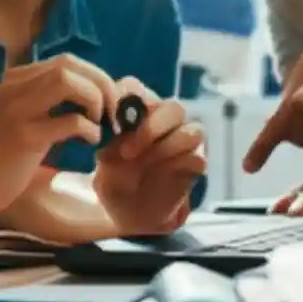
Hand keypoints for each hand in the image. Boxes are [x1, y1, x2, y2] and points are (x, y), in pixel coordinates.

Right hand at [0, 54, 115, 214]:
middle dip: (101, 84)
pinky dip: (89, 129)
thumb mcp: (19, 115)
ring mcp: (18, 110)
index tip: (106, 100)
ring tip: (99, 122)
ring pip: (68, 83)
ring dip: (95, 100)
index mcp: (15, 79)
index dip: (94, 75)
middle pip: (69, 66)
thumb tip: (88, 92)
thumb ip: (43, 99)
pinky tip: (88, 141)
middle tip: (111, 112)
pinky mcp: (25, 137)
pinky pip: (70, 121)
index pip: (65, 61)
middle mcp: (14, 88)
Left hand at [93, 80, 205, 234]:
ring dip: (167, 146)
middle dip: (151, 127)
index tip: (112, 119)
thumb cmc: (115, 181)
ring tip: (144, 164)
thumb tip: (118, 145)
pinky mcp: (197, 163)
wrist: (131, 214)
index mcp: (137, 111)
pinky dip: (179, 165)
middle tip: (127, 151)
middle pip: (174, 107)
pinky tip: (161, 175)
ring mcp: (184, 140)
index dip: (126, 96)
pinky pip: (198, 157)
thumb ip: (110, 154)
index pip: (135, 87)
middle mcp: (164, 120)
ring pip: (193, 130)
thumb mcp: (104, 169)